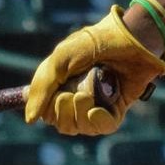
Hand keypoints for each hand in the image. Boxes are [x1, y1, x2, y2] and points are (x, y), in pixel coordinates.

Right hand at [24, 7, 164, 135]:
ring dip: (78, 114)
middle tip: (71, 93)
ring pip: (79, 127)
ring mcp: (98, 103)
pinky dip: (96, 122)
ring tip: (86, 96)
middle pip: (61, 123)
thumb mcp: (61, 59)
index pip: (46, 112)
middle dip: (62, 111)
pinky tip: (96, 110)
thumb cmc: (96, 42)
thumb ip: (41, 88)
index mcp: (61, 84)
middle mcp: (77, 96)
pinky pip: (102, 128)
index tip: (54, 95)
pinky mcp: (117, 108)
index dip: (47, 109)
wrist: (133, 37)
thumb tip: (31, 120)